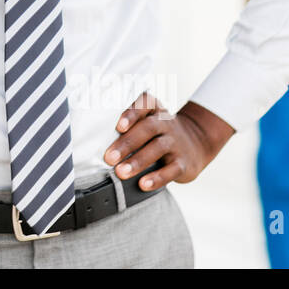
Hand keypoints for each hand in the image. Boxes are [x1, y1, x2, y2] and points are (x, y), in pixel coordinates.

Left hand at [103, 93, 234, 189]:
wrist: (195, 144)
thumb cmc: (157, 133)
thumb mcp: (146, 121)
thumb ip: (126, 126)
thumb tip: (93, 141)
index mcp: (154, 110)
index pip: (145, 103)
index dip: (132, 113)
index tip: (119, 126)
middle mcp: (166, 123)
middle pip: (148, 128)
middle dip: (127, 143)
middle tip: (108, 158)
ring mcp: (176, 142)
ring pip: (158, 148)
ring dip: (138, 161)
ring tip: (121, 172)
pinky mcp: (183, 162)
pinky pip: (172, 169)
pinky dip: (157, 177)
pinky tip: (143, 184)